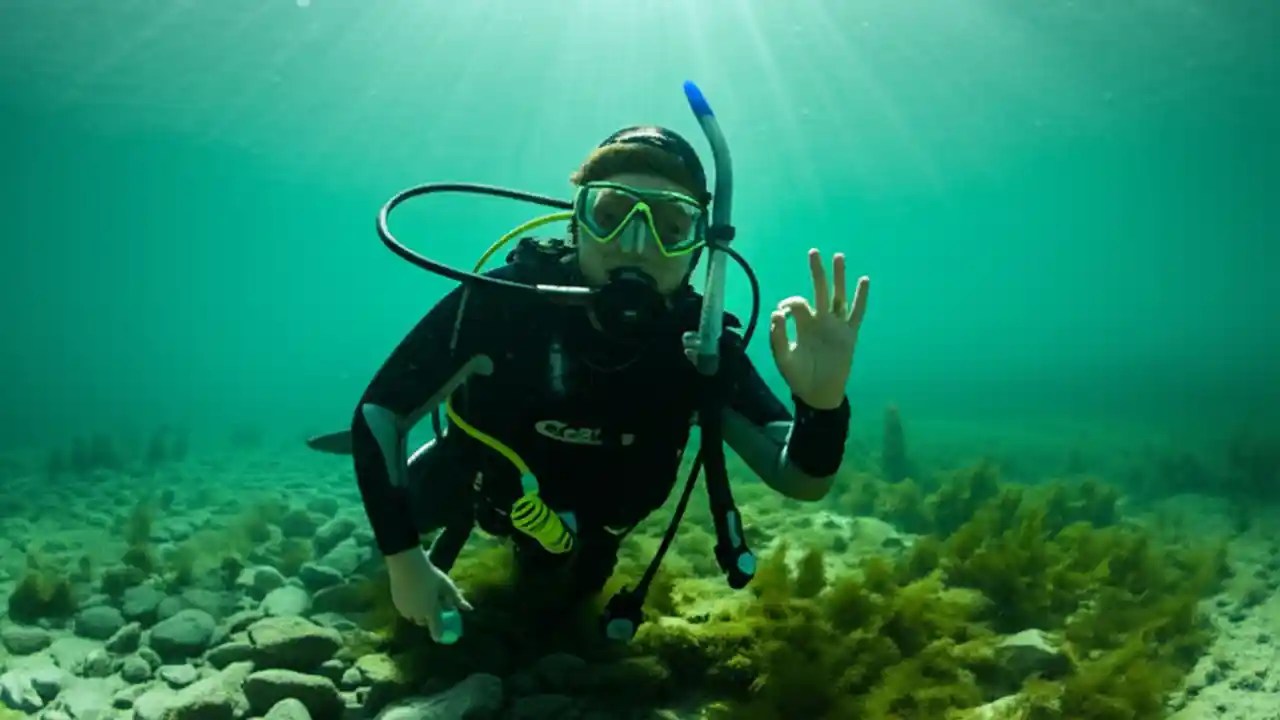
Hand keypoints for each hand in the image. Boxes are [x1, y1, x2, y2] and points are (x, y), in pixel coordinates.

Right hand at [384, 547, 473, 642]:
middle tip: (433, 608)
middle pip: (424, 622)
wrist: (406, 565)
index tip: (440, 637)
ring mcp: (405, 610)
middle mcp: (417, 614)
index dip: (439, 634)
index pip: (436, 629)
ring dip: (419, 613)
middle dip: (429, 618)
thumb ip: (456, 599)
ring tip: (423, 599)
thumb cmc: (429, 574)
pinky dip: (410, 607)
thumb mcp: (446, 585)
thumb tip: (469, 608)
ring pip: (413, 617)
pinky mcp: (396, 604)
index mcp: (431, 610)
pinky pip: (405, 611)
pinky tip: (413, 595)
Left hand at [769, 248, 869, 409]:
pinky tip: (863, 280)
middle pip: (819, 290)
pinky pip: (857, 313)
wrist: (818, 393)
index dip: (790, 303)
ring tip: (838, 257)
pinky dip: (860, 298)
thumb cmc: (799, 376)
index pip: (797, 304)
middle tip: (813, 251)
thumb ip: (777, 337)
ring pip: (839, 297)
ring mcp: (836, 326)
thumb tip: (777, 313)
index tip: (783, 313)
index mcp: (802, 324)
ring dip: (839, 278)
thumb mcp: (782, 358)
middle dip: (817, 272)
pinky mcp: (849, 335)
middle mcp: (820, 321)